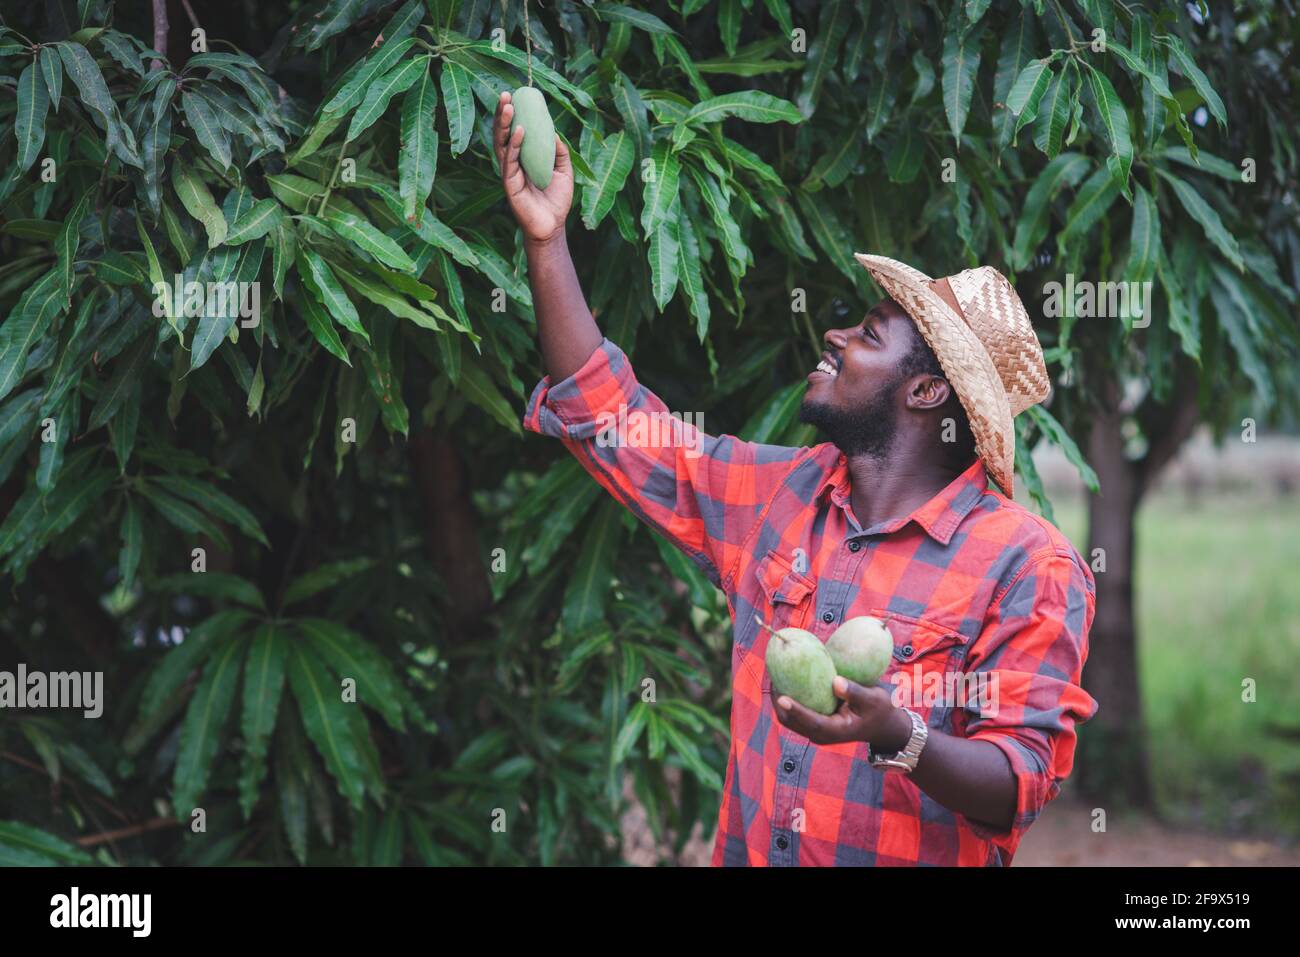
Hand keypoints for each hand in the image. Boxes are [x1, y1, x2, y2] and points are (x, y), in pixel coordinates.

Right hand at [493, 90, 572, 243]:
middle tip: (506, 94)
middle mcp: (513, 163)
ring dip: (504, 125)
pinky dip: (514, 145)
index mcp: (523, 158)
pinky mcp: (509, 184)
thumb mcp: (564, 170)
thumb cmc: (557, 200)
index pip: (514, 132)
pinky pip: (510, 162)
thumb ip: (559, 151)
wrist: (553, 226)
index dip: (514, 115)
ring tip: (508, 106)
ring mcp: (509, 173)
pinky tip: (519, 131)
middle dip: (503, 114)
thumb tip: (554, 132)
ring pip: (502, 144)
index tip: (516, 95)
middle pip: (503, 134)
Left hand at [772, 675, 907, 747]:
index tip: (782, 698)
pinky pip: (794, 712)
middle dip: (779, 701)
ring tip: (774, 673)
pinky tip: (785, 677)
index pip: (813, 723)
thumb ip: (856, 692)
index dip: (797, 711)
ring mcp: (815, 730)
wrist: (881, 725)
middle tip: (773, 675)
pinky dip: (788, 696)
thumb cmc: (879, 709)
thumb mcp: (874, 699)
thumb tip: (836, 681)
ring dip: (779, 698)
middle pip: (792, 722)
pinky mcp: (813, 722)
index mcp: (836, 730)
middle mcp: (821, 734)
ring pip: (788, 718)